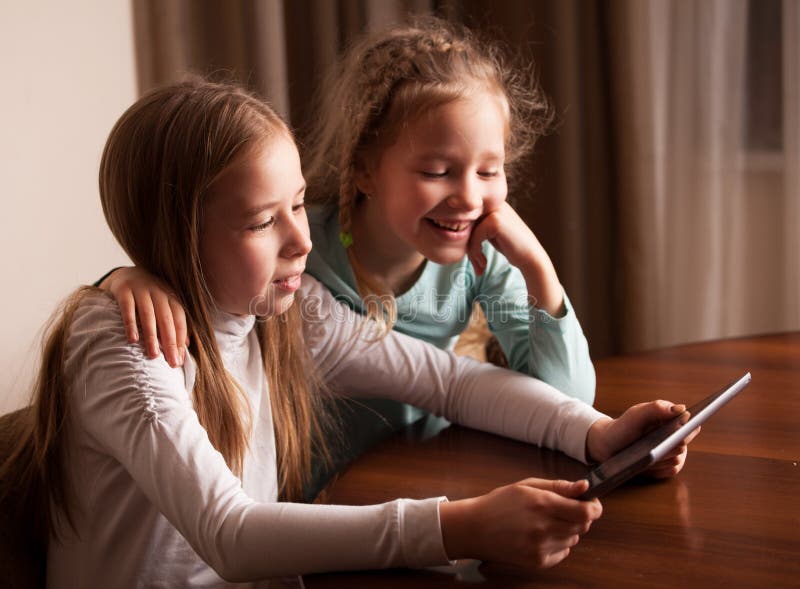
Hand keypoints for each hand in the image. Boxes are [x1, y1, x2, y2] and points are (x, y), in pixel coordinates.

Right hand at [99, 267, 188, 366]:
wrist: (126, 274)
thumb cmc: (149, 297)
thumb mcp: (164, 306)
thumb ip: (175, 323)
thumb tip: (186, 345)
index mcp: (171, 297)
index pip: (179, 320)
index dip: (180, 340)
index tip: (179, 360)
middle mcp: (158, 292)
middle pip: (167, 319)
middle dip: (170, 342)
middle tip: (171, 362)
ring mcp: (141, 290)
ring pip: (149, 315)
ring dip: (152, 336)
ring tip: (153, 355)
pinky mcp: (123, 290)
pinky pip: (128, 308)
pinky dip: (130, 324)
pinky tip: (132, 339)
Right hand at [439, 478, 601, 570]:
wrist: (475, 528)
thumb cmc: (500, 503)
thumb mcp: (527, 486)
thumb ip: (559, 486)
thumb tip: (584, 486)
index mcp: (542, 504)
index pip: (586, 511)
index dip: (594, 507)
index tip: (592, 503)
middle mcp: (543, 527)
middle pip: (583, 526)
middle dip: (579, 516)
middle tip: (561, 510)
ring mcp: (540, 547)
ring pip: (573, 539)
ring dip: (567, 530)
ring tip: (544, 522)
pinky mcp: (538, 562)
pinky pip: (563, 552)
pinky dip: (558, 544)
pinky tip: (539, 535)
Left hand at [467, 202, 564, 316]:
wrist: (530, 257)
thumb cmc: (510, 246)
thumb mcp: (490, 233)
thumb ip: (474, 226)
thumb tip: (449, 227)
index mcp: (491, 203)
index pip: (465, 219)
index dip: (465, 238)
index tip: (473, 256)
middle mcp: (493, 203)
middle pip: (465, 223)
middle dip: (467, 245)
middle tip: (475, 264)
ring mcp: (495, 210)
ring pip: (468, 231)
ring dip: (470, 251)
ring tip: (479, 265)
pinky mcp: (495, 221)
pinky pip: (474, 237)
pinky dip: (475, 253)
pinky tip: (484, 264)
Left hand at [586, 401, 701, 477]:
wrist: (607, 446)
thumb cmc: (623, 427)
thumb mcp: (636, 414)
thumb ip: (656, 408)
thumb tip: (682, 409)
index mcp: (670, 421)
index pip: (690, 426)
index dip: (689, 429)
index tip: (681, 434)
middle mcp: (674, 437)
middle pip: (682, 445)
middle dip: (667, 446)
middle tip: (654, 446)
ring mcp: (670, 452)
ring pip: (677, 459)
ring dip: (661, 458)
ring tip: (645, 454)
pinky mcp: (664, 467)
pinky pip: (671, 471)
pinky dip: (660, 469)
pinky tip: (648, 465)